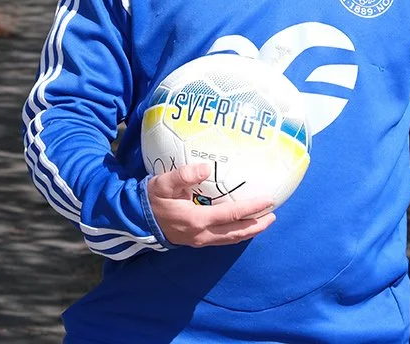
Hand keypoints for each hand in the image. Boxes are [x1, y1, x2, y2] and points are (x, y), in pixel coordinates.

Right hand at [145, 164, 274, 247]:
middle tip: (273, 215)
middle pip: (236, 232)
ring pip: (230, 239)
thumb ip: (184, 175)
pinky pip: (222, 240)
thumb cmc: (151, 198)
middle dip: (257, 225)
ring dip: (249, 232)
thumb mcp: (164, 183)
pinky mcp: (195, 241)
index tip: (269, 201)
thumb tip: (205, 168)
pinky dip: (236, 234)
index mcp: (196, 219)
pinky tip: (242, 227)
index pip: (232, 214)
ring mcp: (198, 240)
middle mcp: (201, 234)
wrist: (136, 219)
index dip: (252, 208)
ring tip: (263, 222)